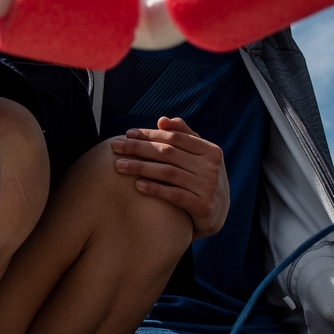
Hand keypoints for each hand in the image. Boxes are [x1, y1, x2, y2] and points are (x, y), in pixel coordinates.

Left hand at [112, 116, 228, 237]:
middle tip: (115, 146)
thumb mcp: (199, 156)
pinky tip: (136, 185)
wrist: (218, 213)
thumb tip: (162, 119)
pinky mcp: (203, 206)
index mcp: (210, 149)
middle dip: (138, 148)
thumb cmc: (202, 179)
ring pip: (168, 173)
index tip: (127, 134)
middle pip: (168, 153)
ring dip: (140, 167)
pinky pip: (173, 195)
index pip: (174, 137)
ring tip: (118, 165)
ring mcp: (208, 186)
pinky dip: (154, 189)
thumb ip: (184, 136)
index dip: (150, 134)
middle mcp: (211, 166)